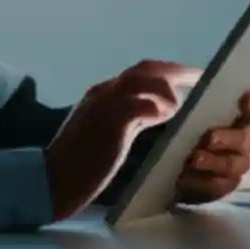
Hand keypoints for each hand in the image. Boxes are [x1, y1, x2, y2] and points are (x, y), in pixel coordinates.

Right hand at [44, 60, 199, 221]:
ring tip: (181, 108)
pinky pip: (144, 104)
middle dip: (176, 70)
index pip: (138, 73)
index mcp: (100, 94)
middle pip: (147, 68)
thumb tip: (152, 116)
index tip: (185, 76)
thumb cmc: (75, 167)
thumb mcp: (101, 135)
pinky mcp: (112, 123)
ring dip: (169, 91)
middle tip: (200, 76)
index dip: (164, 72)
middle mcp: (104, 92)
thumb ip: (124, 122)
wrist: (49, 181)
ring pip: (147, 80)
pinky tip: (168, 119)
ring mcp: (107, 105)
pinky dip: (160, 108)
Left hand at [176, 90, 249, 203]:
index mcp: (234, 115)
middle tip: (210, 138)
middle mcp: (240, 140)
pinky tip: (185, 178)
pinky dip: (202, 182)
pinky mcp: (221, 187)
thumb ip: (167, 94)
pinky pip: (219, 186)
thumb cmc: (171, 126)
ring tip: (194, 160)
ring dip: (215, 162)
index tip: (246, 102)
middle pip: (245, 139)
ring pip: (234, 165)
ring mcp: (234, 165)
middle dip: (229, 138)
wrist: (160, 160)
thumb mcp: (169, 106)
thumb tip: (165, 96)